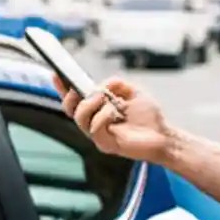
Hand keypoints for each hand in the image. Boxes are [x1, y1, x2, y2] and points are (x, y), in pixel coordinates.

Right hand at [53, 75, 176, 163]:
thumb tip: (102, 85)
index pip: (74, 99)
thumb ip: (116, 83)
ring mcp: (98, 134)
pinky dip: (103, 116)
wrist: (164, 135)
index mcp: (98, 109)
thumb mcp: (133, 91)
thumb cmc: (149, 116)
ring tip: (108, 101)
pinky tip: (115, 114)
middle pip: (70, 109)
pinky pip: (94, 128)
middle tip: (94, 91)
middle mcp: (94, 121)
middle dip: (75, 96)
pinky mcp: (105, 144)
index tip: (56, 74)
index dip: (62, 88)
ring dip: (92, 104)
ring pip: (80, 117)